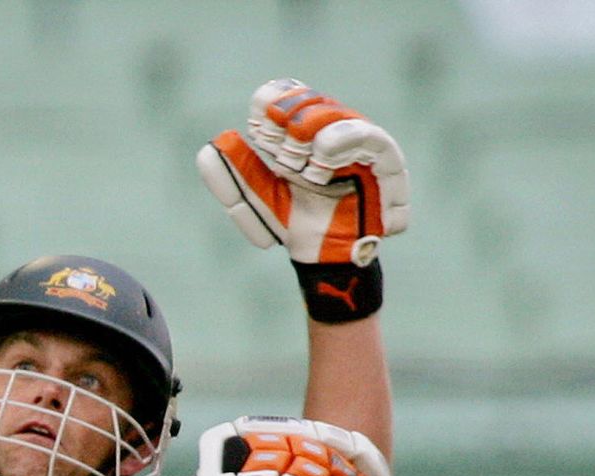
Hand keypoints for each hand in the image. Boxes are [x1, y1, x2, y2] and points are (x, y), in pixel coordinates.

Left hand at [197, 78, 409, 266]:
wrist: (326, 260)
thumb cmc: (297, 225)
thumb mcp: (259, 202)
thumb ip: (234, 177)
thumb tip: (209, 148)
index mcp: (300, 131)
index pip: (286, 95)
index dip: (270, 103)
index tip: (256, 125)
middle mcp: (330, 128)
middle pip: (306, 102)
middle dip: (286, 124)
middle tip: (279, 155)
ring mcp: (357, 141)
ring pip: (331, 114)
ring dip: (309, 136)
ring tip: (301, 168)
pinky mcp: (384, 159)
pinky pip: (367, 136)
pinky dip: (338, 142)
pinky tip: (319, 163)